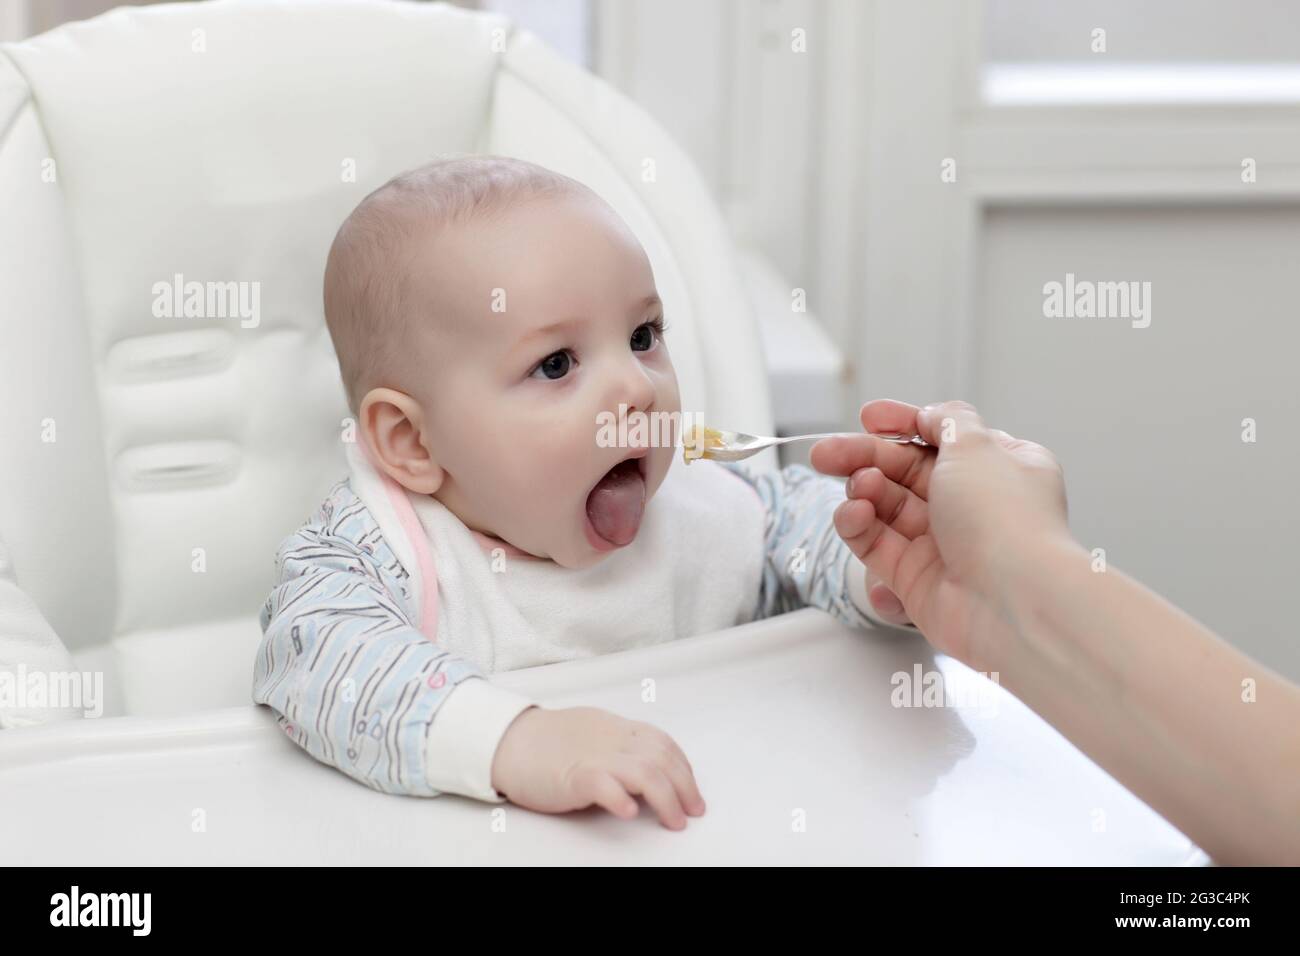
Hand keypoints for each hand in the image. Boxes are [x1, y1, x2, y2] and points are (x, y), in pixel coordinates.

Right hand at [489, 706, 705, 829]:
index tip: (693, 792)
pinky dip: (620, 798)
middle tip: (692, 812)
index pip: (664, 745)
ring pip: (644, 772)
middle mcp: (613, 740)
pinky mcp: (572, 775)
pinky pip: (603, 784)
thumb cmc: (549, 742)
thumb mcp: (595, 735)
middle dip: (684, 788)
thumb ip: (622, 747)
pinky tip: (629, 812)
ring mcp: (594, 757)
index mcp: (619, 730)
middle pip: (662, 760)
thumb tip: (650, 769)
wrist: (509, 741)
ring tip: (672, 821)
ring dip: (665, 799)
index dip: (684, 769)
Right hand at [810, 399, 1074, 667]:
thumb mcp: (977, 446)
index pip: (940, 437)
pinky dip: (858, 525)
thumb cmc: (1005, 519)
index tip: (867, 417)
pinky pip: (875, 542)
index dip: (902, 424)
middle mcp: (971, 504)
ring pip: (885, 505)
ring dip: (863, 490)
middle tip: (824, 453)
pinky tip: (854, 513)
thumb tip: (929, 415)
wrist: (1010, 600)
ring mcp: (942, 541)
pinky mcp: (914, 575)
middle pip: (904, 470)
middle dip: (863, 456)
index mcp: (998, 467)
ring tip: (859, 488)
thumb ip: (946, 420)